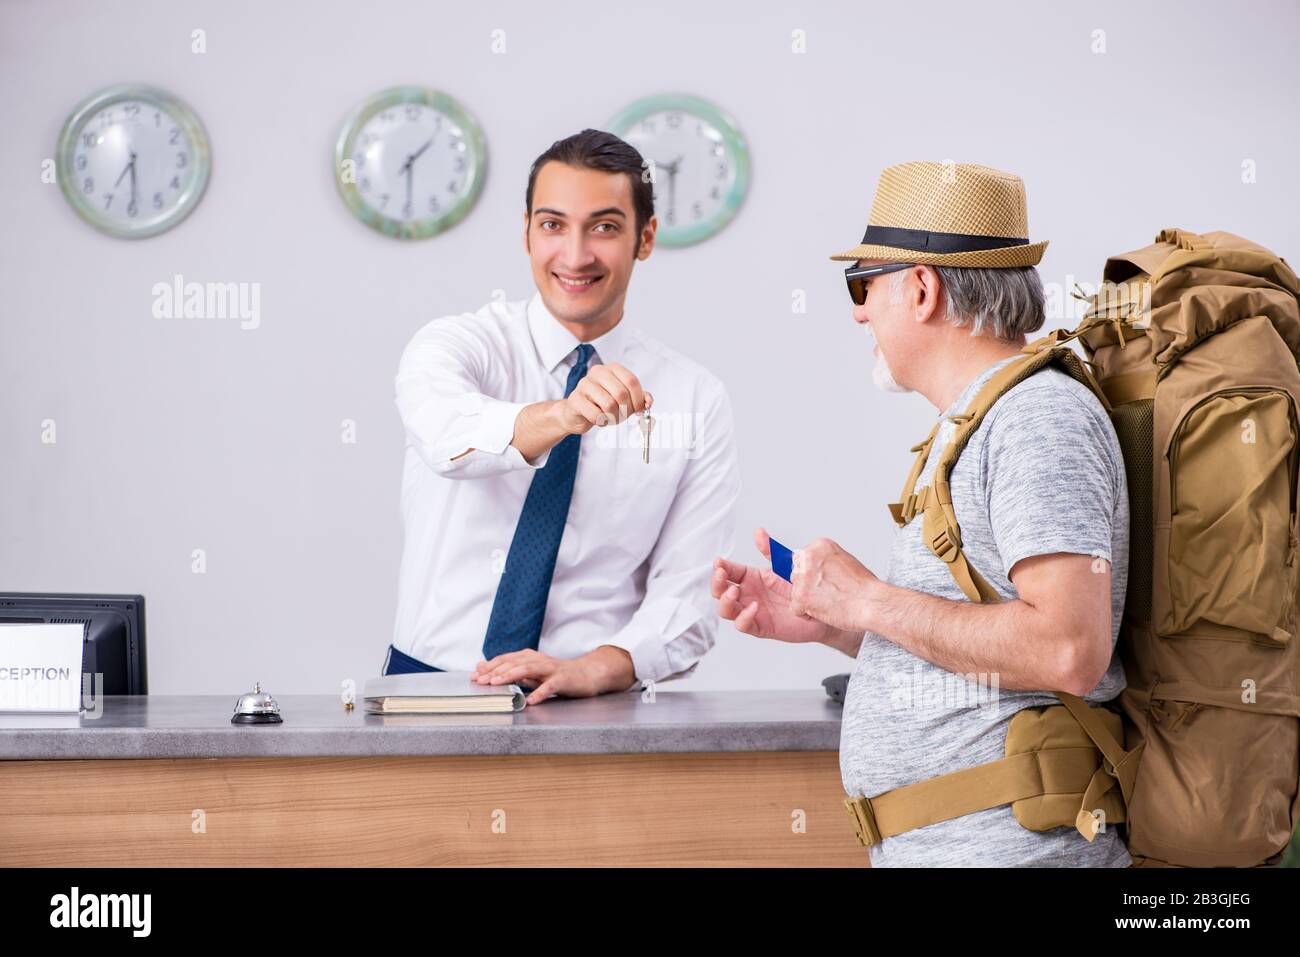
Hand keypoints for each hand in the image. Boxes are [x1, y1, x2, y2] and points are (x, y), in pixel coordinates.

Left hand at [471, 646, 634, 705]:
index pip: (506, 659)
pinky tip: (530, 701)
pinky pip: (550, 686)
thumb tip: (484, 668)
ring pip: (529, 669)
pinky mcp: (564, 680)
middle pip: (514, 662)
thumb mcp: (532, 672)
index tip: (475, 676)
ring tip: (498, 684)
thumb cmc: (557, 675)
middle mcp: (539, 660)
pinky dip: (540, 693)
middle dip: (495, 671)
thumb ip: (511, 670)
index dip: (490, 667)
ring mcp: (551, 669)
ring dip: (511, 676)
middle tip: (481, 681)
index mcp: (530, 657)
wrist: (587, 674)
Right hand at [555, 362, 650, 434]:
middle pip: (621, 393)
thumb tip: (648, 401)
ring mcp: (585, 384)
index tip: (638, 409)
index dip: (638, 399)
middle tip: (623, 416)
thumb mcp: (623, 399)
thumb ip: (639, 398)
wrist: (577, 413)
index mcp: (612, 369)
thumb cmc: (602, 404)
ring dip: (614, 417)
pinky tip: (599, 420)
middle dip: (626, 410)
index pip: (632, 381)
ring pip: (609, 404)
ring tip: (610, 418)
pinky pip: (596, 415)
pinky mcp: (575, 399)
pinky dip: (601, 422)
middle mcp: (598, 372)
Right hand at [711, 528, 838, 642]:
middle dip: (716, 583)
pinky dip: (744, 617)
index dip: (720, 567)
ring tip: (734, 592)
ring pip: (726, 610)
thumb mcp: (785, 566)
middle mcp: (747, 595)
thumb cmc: (802, 588)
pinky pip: (744, 625)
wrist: (820, 610)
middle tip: (721, 574)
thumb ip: (770, 551)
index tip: (718, 562)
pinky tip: (753, 607)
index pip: (727, 572)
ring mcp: (751, 611)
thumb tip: (758, 532)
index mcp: (750, 578)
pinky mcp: (760, 627)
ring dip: (725, 601)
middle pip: (719, 591)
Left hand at [789, 536, 879, 632]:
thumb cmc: (864, 587)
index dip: (812, 574)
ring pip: (796, 592)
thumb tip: (812, 567)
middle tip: (829, 592)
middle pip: (796, 575)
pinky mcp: (800, 596)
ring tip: (830, 601)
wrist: (871, 603)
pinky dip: (808, 614)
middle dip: (808, 587)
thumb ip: (824, 561)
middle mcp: (809, 558)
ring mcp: (803, 577)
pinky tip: (825, 610)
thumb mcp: (844, 560)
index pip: (801, 559)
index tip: (825, 580)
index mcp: (820, 546)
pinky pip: (796, 609)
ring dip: (809, 600)